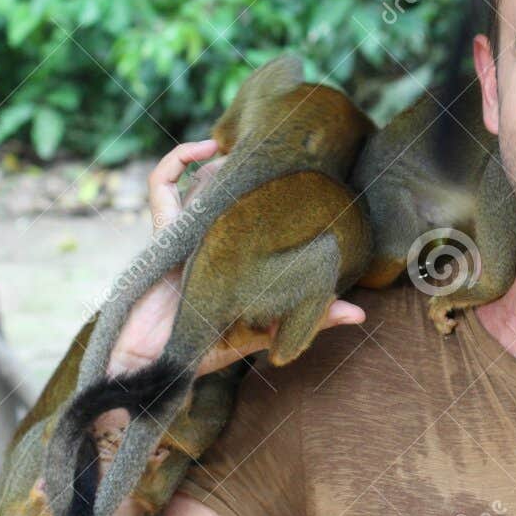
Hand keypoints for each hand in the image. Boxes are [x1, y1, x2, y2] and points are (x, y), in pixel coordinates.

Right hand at [108, 140, 364, 381]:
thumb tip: (362, 315)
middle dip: (249, 166)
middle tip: (280, 152)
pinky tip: (207, 148)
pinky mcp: (160, 232)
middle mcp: (208, 239)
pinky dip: (179, 158)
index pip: (249, 211)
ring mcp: (184, 232)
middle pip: (226, 187)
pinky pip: (162, 183)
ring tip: (249, 147)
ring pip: (201, 177)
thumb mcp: (268, 330)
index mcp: (232, 256)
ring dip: (223, 159)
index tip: (300, 172)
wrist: (153, 368)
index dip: (268, 189)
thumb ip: (311, 319)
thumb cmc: (203, 351)